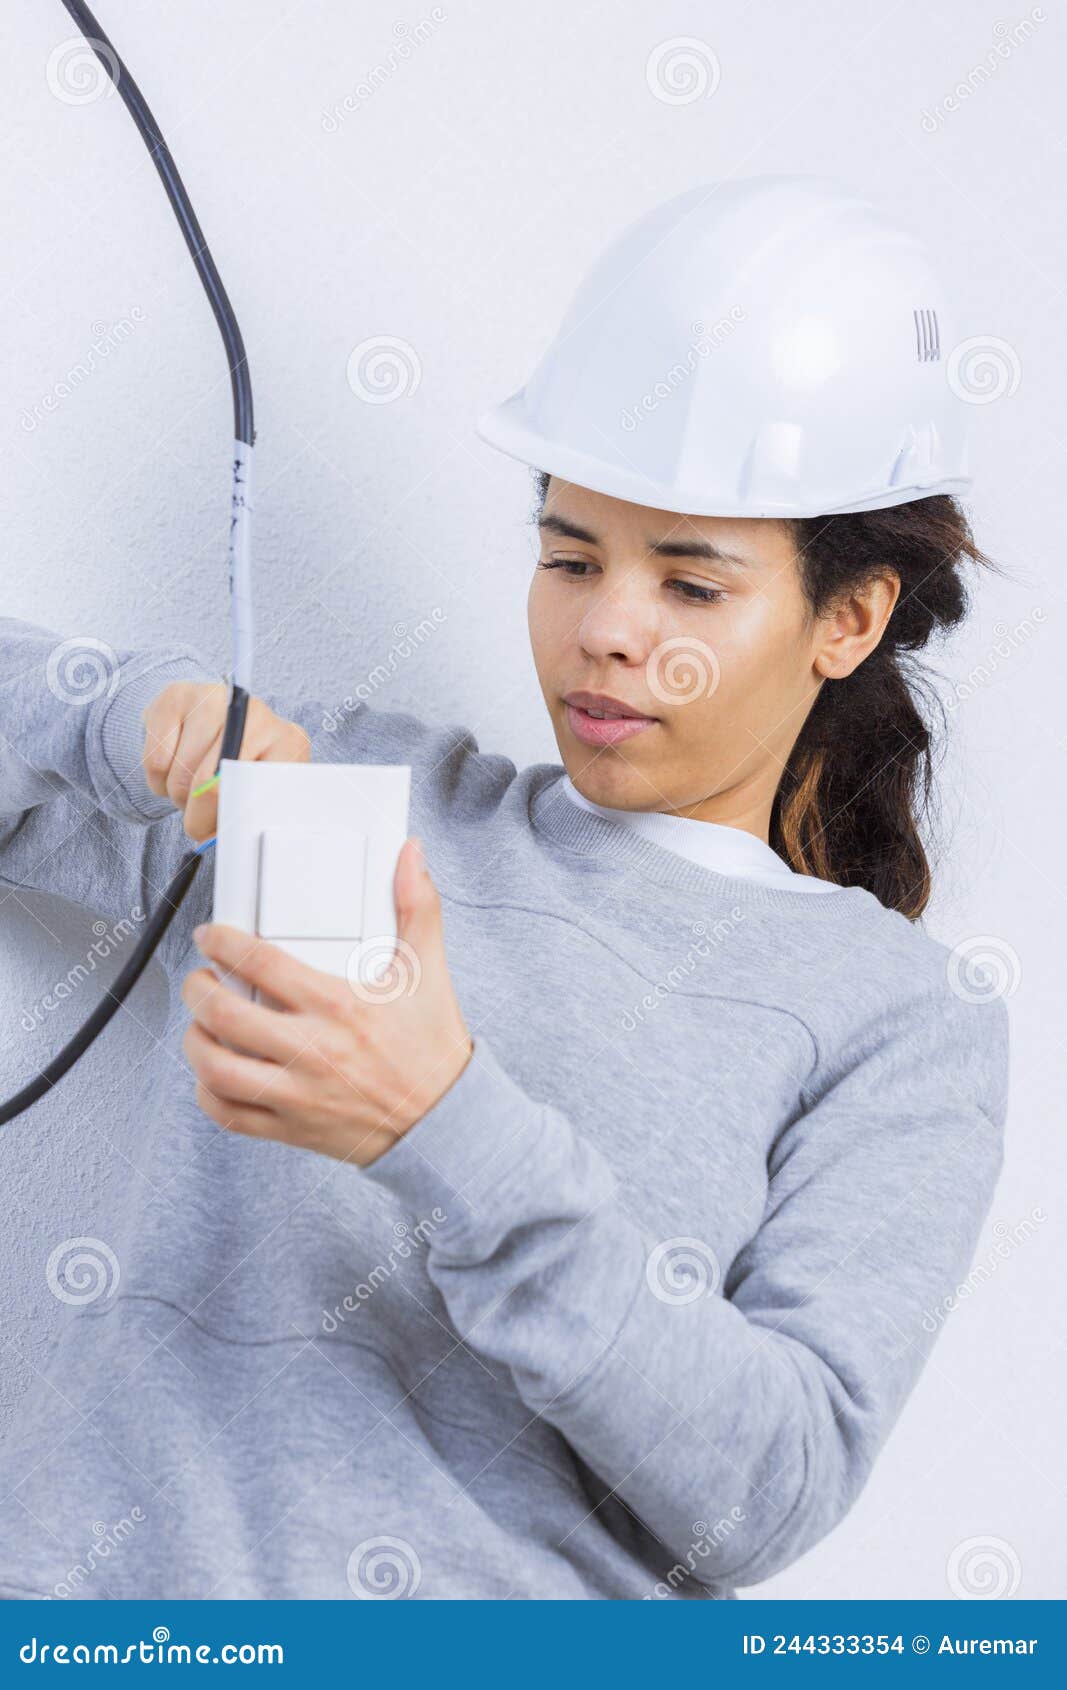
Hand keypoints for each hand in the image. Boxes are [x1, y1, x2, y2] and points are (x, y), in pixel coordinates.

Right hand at [142, 681, 309, 841]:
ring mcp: (214, 698)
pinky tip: (173, 772)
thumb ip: (253, 815)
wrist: (214, 720)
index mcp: (288, 740)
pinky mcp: (176, 696)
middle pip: (214, 786)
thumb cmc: (242, 766)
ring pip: (181, 776)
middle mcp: (255, 712)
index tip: (220, 835)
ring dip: (178, 798)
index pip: (259, 790)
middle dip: (200, 817)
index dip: (233, 819)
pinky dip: (158, 781)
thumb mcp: (260, 790)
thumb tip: (223, 842)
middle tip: (198, 825)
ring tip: (190, 792)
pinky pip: (156, 761)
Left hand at [180, 837, 473, 1164]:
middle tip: (200, 978)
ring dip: (196, 1042)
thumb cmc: (432, 1045)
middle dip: (198, 990)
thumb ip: (417, 906)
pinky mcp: (294, 1128)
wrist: (447, 1120)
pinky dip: (209, 1094)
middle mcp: (313, 1050)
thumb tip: (411, 855)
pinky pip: (231, 1115)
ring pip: (218, 1069)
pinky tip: (214, 1073)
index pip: (261, 962)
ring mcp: (300, 1093)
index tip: (210, 936)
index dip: (222, 942)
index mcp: (339, 1004)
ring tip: (200, 1024)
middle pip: (225, 1015)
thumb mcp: (427, 970)